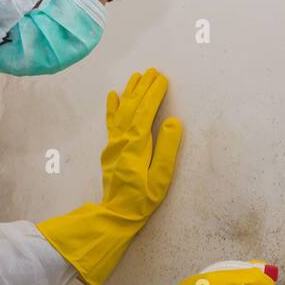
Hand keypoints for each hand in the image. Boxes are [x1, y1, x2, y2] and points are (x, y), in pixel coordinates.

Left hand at [101, 68, 181, 222]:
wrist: (116, 214)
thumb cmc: (142, 199)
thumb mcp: (161, 178)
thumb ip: (167, 149)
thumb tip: (173, 122)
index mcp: (136, 146)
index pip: (145, 113)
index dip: (154, 95)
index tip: (162, 79)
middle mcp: (122, 140)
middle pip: (132, 107)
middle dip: (143, 88)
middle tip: (153, 71)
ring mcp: (113, 144)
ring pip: (121, 111)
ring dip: (130, 92)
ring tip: (137, 76)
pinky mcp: (110, 149)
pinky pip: (111, 123)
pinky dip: (112, 107)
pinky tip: (113, 95)